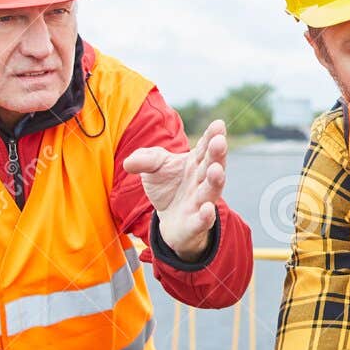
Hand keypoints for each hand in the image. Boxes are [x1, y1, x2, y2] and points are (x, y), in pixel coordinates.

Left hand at [123, 119, 226, 260]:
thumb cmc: (167, 186)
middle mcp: (202, 180)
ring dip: (215, 181)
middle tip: (219, 142)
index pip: (205, 147)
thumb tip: (129, 163)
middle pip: (212, 165)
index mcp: (195, 162)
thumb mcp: (154, 167)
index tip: (218, 125)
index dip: (212, 136)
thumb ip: (144, 160)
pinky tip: (207, 209)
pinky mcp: (195, 224)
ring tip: (216, 170)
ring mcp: (201, 202)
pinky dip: (206, 216)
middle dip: (217, 154)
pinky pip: (202, 220)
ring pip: (211, 191)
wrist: (168, 219)